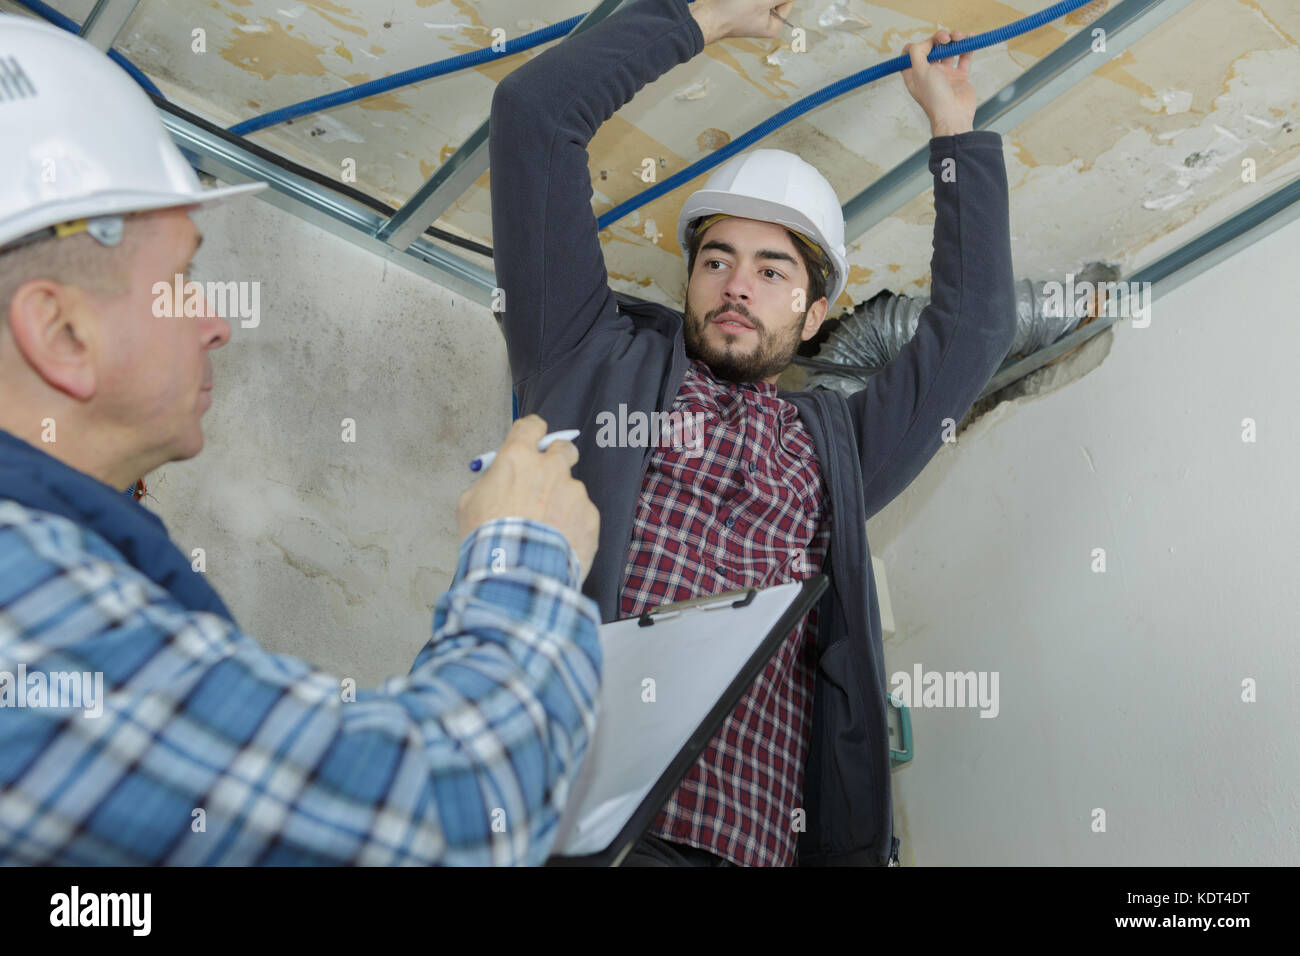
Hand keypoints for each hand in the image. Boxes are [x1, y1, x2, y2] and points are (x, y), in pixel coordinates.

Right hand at [457, 415, 600, 580]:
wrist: (516, 571)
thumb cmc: (488, 536)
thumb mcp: (470, 503)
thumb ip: (489, 483)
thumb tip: (497, 480)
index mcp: (519, 458)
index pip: (531, 426)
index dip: (531, 432)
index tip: (531, 441)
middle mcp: (551, 468)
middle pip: (564, 448)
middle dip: (557, 459)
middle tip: (546, 480)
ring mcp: (574, 491)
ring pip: (572, 488)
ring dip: (562, 502)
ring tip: (546, 530)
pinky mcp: (590, 516)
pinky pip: (582, 514)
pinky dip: (573, 526)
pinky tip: (557, 543)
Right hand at [691, 0, 793, 43]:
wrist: (706, 15)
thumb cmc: (732, 14)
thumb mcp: (764, 1)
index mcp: (773, 25)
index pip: (788, 0)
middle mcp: (763, 20)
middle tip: (752, 1)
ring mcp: (750, 12)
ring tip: (743, 1)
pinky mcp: (739, 5)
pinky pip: (751, 0)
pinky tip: (738, 0)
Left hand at [901, 28, 976, 136]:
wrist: (954, 115)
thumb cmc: (935, 97)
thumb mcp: (919, 71)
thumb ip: (917, 53)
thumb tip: (924, 42)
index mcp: (914, 74)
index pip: (912, 53)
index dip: (919, 44)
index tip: (928, 44)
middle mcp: (928, 73)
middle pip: (932, 48)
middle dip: (939, 38)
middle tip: (946, 38)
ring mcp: (944, 74)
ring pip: (949, 50)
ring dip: (954, 40)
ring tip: (960, 37)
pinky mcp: (959, 76)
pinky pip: (964, 57)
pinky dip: (967, 47)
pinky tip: (970, 39)